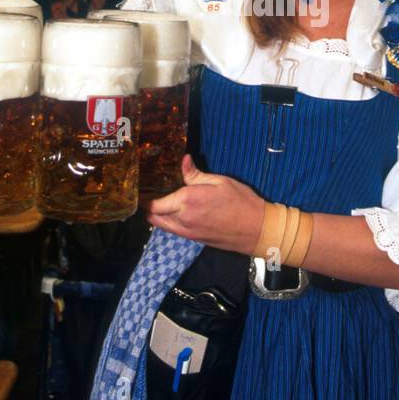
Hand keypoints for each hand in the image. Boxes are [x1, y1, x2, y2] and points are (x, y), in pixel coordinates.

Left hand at [146, 155, 265, 253]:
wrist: (256, 230)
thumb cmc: (240, 201)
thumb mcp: (220, 181)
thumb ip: (196, 174)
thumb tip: (183, 161)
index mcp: (187, 200)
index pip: (154, 202)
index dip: (144, 197)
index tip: (142, 187)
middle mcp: (182, 218)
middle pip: (153, 215)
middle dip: (147, 206)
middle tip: (147, 193)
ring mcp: (187, 231)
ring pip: (161, 225)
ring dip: (156, 215)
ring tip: (158, 201)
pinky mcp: (193, 238)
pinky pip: (172, 230)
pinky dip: (167, 222)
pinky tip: (173, 211)